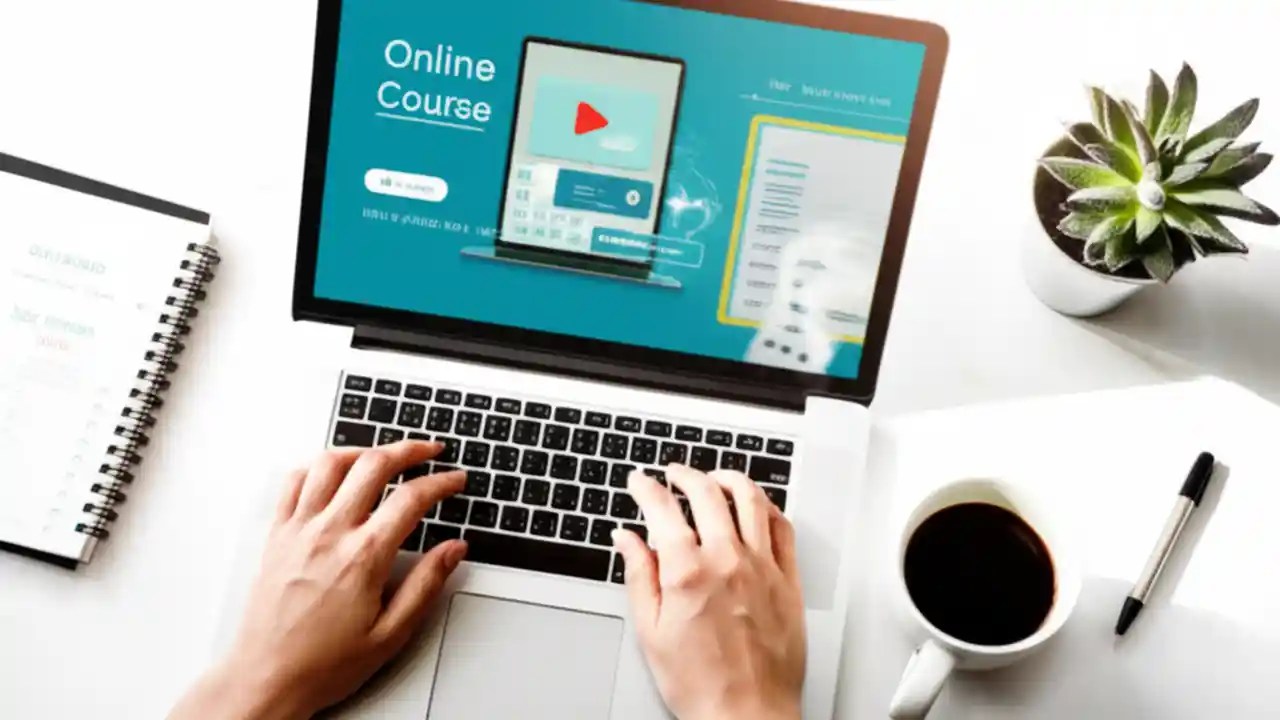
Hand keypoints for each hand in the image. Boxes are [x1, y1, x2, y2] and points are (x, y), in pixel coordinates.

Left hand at [170, 441, 466, 719]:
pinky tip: (333, 472)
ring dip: (363, 449)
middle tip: (428, 450)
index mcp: (363, 557)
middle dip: (408, 449)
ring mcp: (298, 530)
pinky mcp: (276, 535)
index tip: (454, 480)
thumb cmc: (323, 664)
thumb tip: (453, 551)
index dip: (441, 482)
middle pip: (373, 464)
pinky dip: (318, 466)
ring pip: (331, 462)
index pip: (411, 499)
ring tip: (383, 454)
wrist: (266, 678)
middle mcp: (329, 534)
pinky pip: (294, 481)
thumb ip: (426, 585)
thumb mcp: (391, 634)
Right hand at [614, 466, 805, 719]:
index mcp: (687, 573)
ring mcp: (762, 568)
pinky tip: (757, 506)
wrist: (747, 716)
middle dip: (685, 474)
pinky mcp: (789, 581)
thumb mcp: (650, 632)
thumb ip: (638, 576)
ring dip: (729, 478)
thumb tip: (627, 540)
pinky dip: (768, 507)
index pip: (662, 509)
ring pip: (750, 500)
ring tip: (715, 476)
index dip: (646, 488)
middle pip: (707, 492)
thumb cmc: (700, 685)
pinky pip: (783, 528)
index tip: (640, 481)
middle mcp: (727, 561)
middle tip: (674, 473)